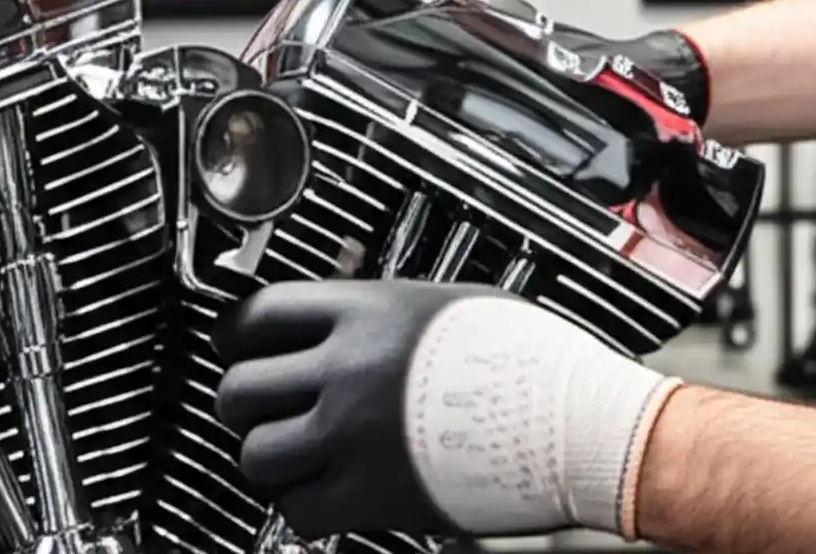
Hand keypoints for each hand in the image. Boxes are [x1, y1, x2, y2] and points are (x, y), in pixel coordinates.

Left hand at [214, 280, 681, 539]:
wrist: (580, 423)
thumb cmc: (533, 361)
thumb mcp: (447, 305)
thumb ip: (382, 314)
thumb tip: (349, 321)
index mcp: (366, 314)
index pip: (256, 316)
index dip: (234, 334)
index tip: (236, 346)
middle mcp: (347, 371)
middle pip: (238, 389)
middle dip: (243, 401)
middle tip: (262, 407)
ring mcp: (354, 436)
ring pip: (254, 454)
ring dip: (266, 457)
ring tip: (293, 454)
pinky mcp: (372, 496)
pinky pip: (295, 510)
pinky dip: (300, 506)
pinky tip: (323, 493)